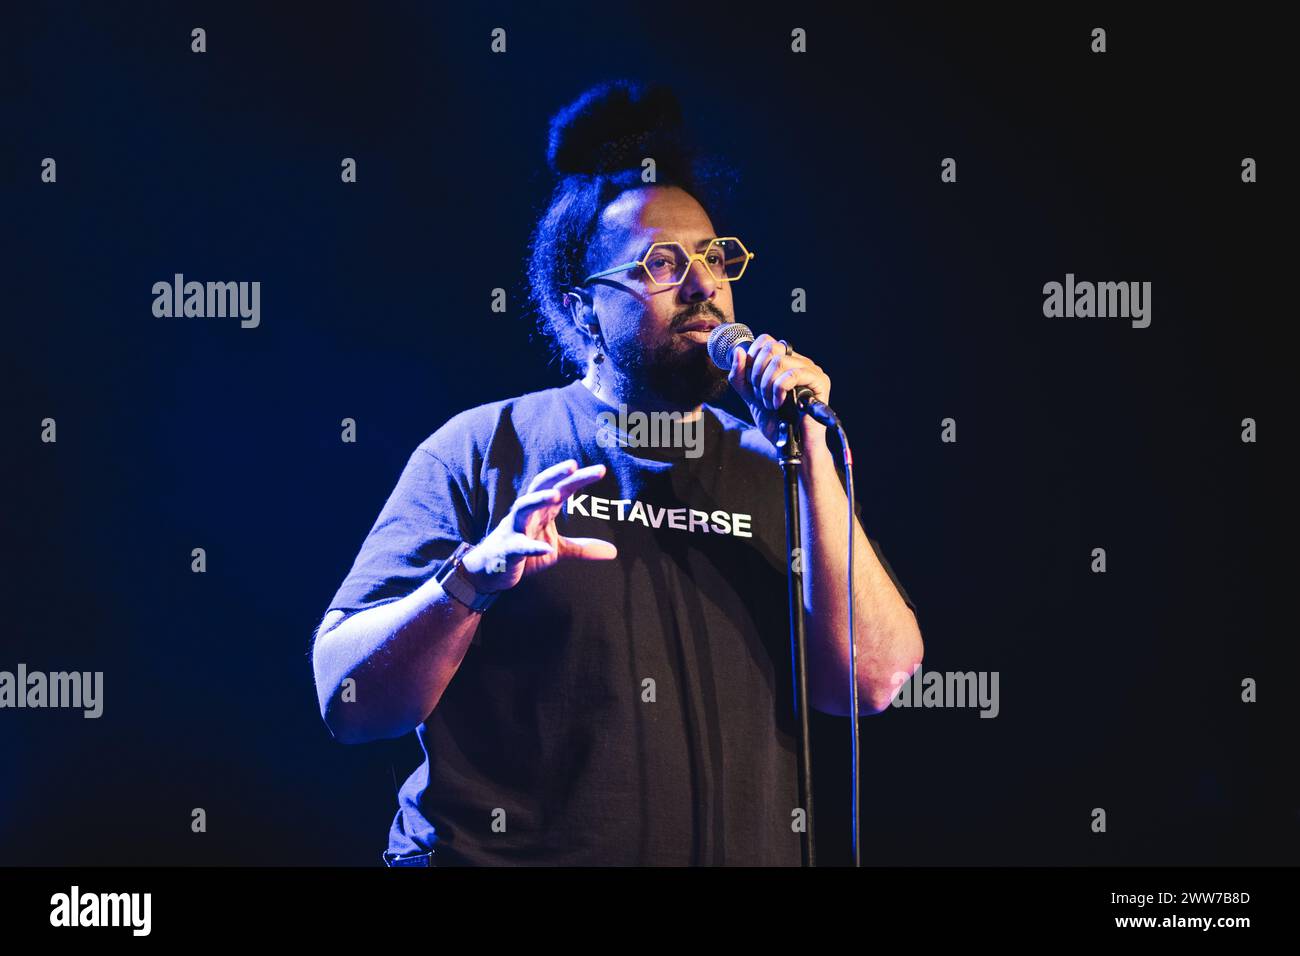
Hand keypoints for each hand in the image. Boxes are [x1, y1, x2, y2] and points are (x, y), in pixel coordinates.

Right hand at [459, 459, 616, 591]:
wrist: (489, 571)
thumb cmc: (523, 553)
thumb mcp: (557, 549)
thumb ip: (582, 548)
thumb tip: (613, 552)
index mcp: (541, 510)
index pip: (561, 488)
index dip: (578, 478)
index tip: (600, 470)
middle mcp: (527, 514)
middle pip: (541, 487)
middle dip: (556, 475)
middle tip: (574, 466)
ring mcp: (514, 530)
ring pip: (523, 508)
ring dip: (538, 500)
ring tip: (556, 496)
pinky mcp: (507, 550)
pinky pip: (518, 546)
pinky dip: (531, 546)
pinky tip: (545, 548)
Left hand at [727, 335, 831, 448]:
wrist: (792, 446)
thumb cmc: (776, 423)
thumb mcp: (750, 396)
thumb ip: (740, 376)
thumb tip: (738, 351)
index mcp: (786, 362)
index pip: (766, 341)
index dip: (752, 358)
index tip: (751, 383)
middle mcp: (800, 361)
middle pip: (771, 347)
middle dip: (757, 374)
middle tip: (760, 395)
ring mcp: (811, 370)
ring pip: (779, 361)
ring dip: (767, 386)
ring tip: (770, 403)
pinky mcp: (820, 381)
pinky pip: (792, 374)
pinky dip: (778, 390)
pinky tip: (779, 404)